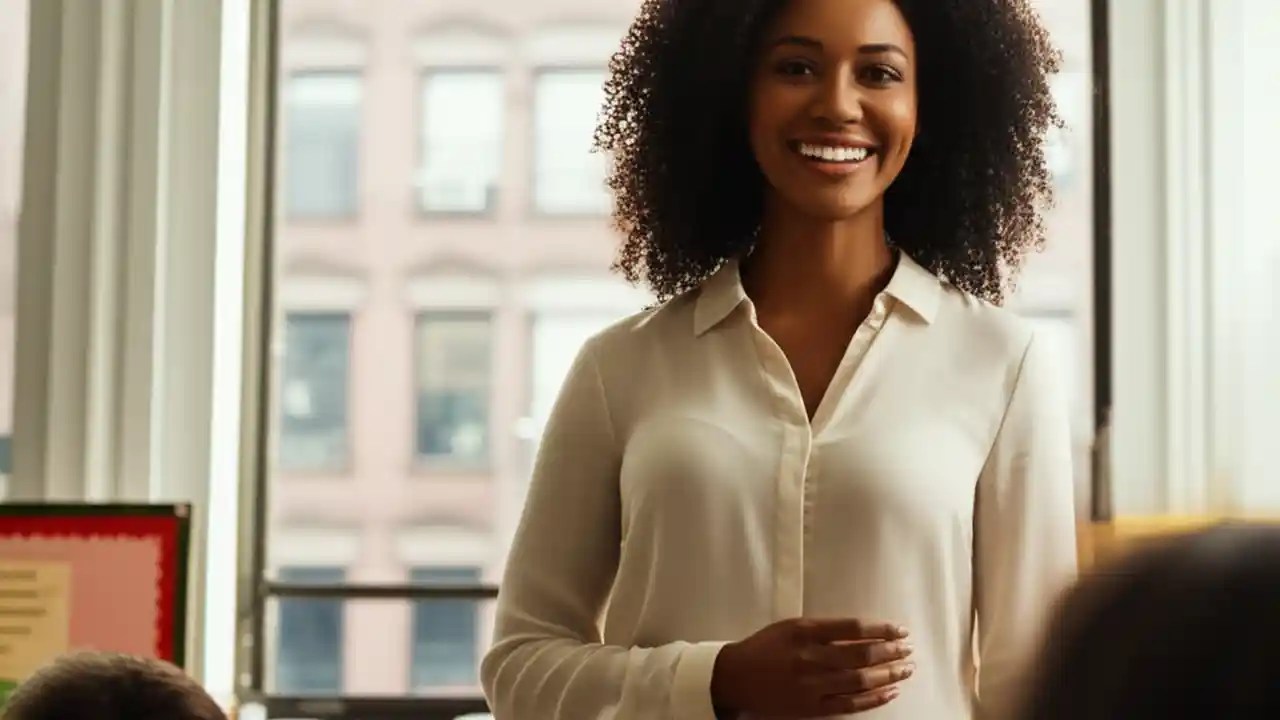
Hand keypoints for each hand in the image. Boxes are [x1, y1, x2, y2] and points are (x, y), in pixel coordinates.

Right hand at [710, 617, 914, 716]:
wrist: (735, 678)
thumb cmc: (764, 647)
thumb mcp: (790, 627)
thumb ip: (824, 628)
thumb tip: (864, 633)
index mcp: (805, 632)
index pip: (854, 628)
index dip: (882, 629)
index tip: (899, 629)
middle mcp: (810, 658)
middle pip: (862, 655)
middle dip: (891, 651)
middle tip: (908, 649)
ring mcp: (812, 686)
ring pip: (860, 680)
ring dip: (889, 674)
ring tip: (906, 669)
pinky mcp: (811, 708)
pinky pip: (850, 705)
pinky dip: (874, 698)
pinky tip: (890, 691)